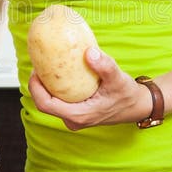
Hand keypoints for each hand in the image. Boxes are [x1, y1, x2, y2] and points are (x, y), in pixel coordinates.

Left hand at [28, 48, 152, 129]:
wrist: (136, 106)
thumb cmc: (127, 96)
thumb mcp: (118, 79)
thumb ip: (105, 66)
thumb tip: (89, 52)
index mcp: (78, 115)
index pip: (46, 105)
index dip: (35, 88)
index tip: (35, 70)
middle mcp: (73, 119)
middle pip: (44, 103)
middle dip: (38, 84)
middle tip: (39, 63)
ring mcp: (74, 117)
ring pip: (51, 102)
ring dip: (46, 85)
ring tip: (45, 65)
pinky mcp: (76, 112)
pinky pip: (59, 100)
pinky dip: (55, 87)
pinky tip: (58, 72)